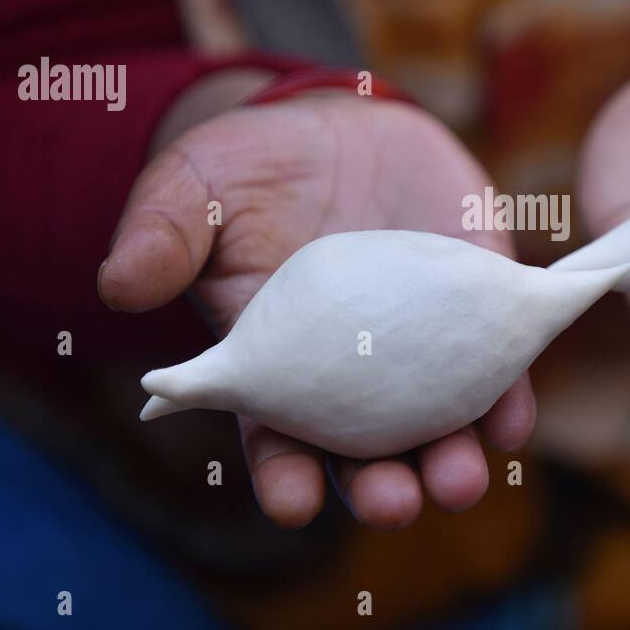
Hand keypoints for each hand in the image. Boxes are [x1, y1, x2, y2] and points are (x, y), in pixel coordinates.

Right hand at [99, 82, 533, 529]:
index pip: (278, 440)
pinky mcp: (473, 309)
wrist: (340, 127)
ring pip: (437, 429)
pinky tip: (511, 413)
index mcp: (278, 365)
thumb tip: (118, 286)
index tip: (292, 501)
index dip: (284, 477)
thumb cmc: (255, 169)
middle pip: (364, 454)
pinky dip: (506, 396)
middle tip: (391, 502)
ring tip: (457, 478)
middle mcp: (352, 375)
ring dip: (450, 463)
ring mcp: (419, 348)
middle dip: (378, 488)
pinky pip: (495, 366)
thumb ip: (164, 234)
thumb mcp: (198, 187)